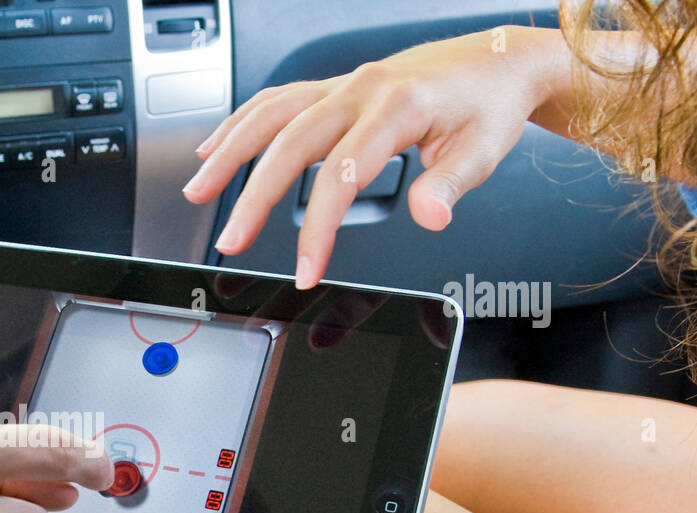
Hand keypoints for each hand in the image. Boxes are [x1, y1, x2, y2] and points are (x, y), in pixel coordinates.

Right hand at [183, 27, 563, 286]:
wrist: (498, 59)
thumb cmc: (488, 103)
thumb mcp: (484, 149)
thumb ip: (451, 184)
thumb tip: (429, 216)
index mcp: (396, 107)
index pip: (341, 175)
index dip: (318, 227)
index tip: (305, 270)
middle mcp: (361, 90)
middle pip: (290, 143)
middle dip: (253, 196)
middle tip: (230, 240)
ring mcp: (343, 85)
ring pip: (271, 114)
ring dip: (229, 152)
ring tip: (199, 190)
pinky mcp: (334, 88)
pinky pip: (276, 101)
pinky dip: (240, 123)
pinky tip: (215, 147)